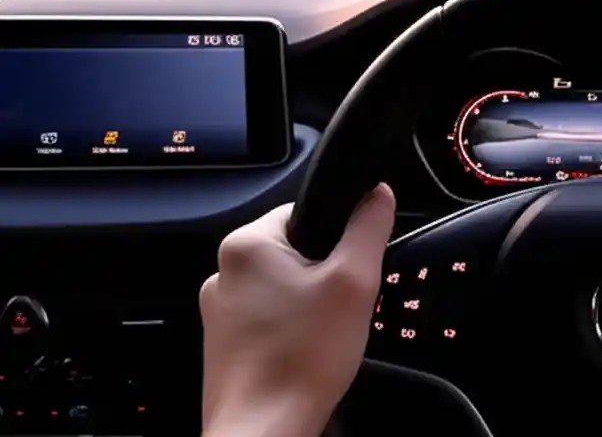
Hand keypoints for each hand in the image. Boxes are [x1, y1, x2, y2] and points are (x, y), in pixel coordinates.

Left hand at [200, 184, 394, 436]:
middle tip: (340, 306)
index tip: (349, 268)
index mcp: (247, 244)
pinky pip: (267, 319)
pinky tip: (304, 353)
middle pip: (292, 252)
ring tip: (322, 335)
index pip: (302, 213)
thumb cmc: (303, 358)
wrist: (265, 429)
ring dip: (306, 304)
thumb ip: (368, 228)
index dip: (337, 237)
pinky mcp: (223, 342)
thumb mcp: (354, 282)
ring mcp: (218, 310)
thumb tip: (377, 194)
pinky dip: (289, 331)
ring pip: (281, 288)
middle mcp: (223, 272)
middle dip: (322, 275)